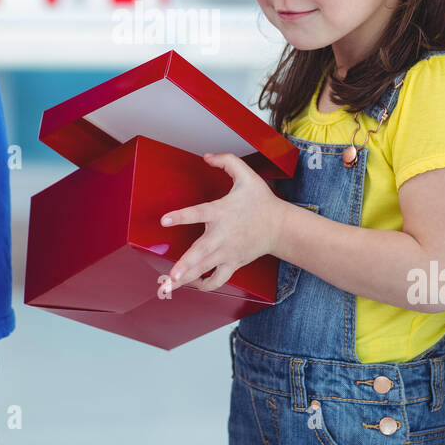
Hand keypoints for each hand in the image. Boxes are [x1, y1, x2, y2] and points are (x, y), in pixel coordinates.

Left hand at [161, 153, 285, 291]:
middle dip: (185, 266)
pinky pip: (218, 279)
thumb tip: (206, 156)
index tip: (164, 220)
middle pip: (200, 253)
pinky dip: (206, 285)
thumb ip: (227, 161)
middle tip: (170, 277)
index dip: (181, 216)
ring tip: (169, 288)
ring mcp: (227, 252)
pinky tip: (192, 286)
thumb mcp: (247, 174)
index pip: (198, 213)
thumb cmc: (261, 200)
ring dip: (187, 280)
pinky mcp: (233, 263)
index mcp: (222, 212)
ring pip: (205, 269)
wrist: (280, 226)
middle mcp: (222, 235)